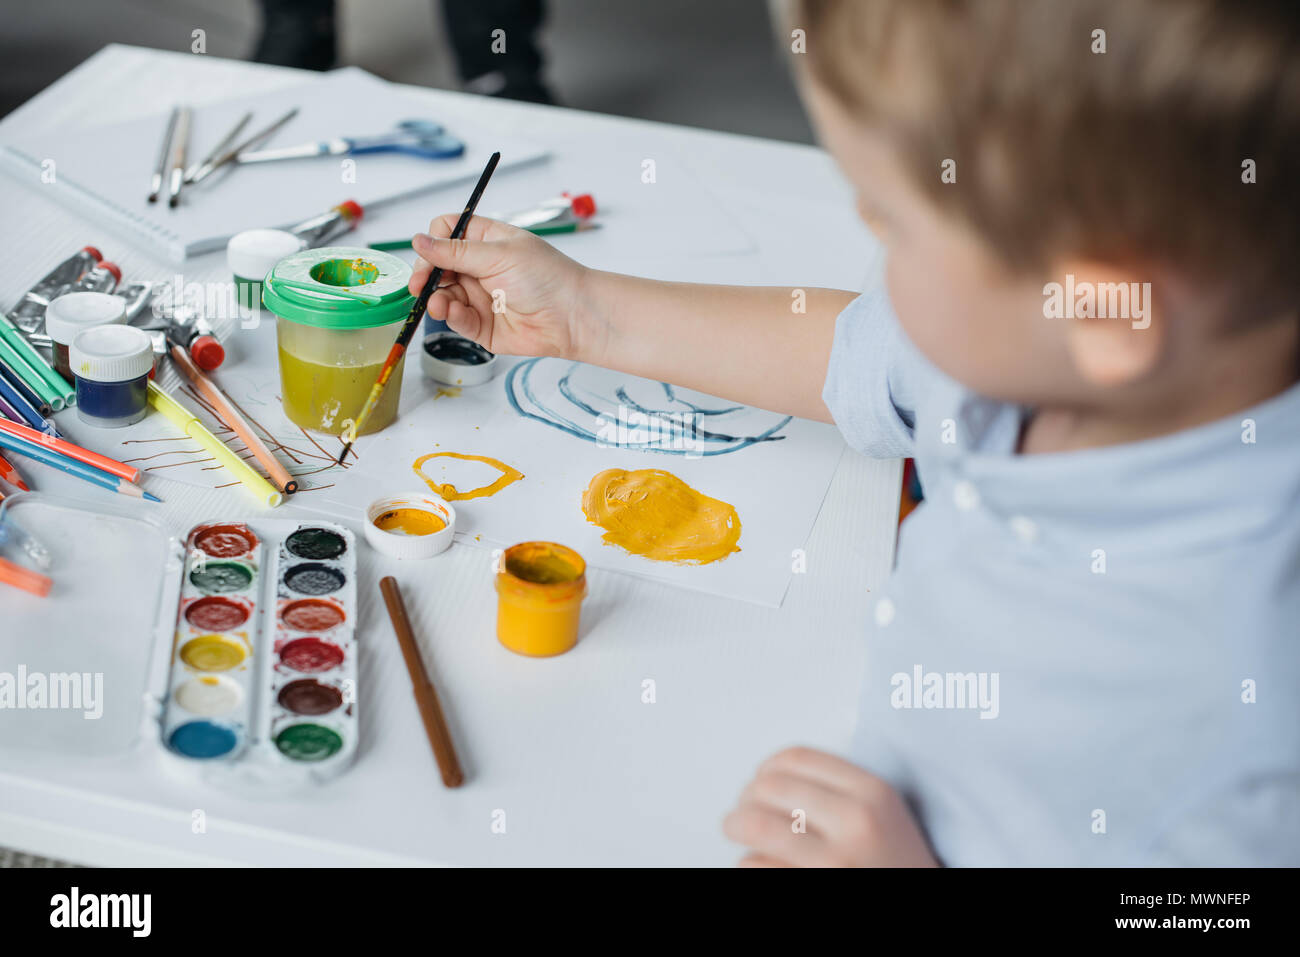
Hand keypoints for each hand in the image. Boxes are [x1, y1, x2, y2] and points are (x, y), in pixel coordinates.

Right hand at [409, 215, 594, 359]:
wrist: (573, 317)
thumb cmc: (548, 277)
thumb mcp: (498, 254)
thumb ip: (456, 251)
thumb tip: (418, 240)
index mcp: (486, 241)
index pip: (447, 233)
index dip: (434, 241)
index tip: (428, 251)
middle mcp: (480, 268)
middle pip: (438, 266)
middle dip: (426, 274)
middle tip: (420, 282)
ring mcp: (479, 296)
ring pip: (442, 294)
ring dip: (435, 297)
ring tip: (437, 301)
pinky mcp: (481, 325)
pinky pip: (456, 319)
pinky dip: (449, 315)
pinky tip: (451, 312)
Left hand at [723, 747, 938, 866]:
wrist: (928, 902)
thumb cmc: (895, 863)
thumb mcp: (882, 811)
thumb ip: (837, 787)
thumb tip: (768, 777)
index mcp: (873, 793)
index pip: (794, 759)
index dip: (766, 769)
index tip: (759, 783)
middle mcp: (855, 824)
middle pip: (768, 788)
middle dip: (745, 799)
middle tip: (741, 812)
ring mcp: (834, 863)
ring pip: (754, 827)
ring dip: (737, 828)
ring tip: (737, 832)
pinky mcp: (812, 887)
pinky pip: (757, 866)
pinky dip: (751, 863)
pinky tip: (762, 863)